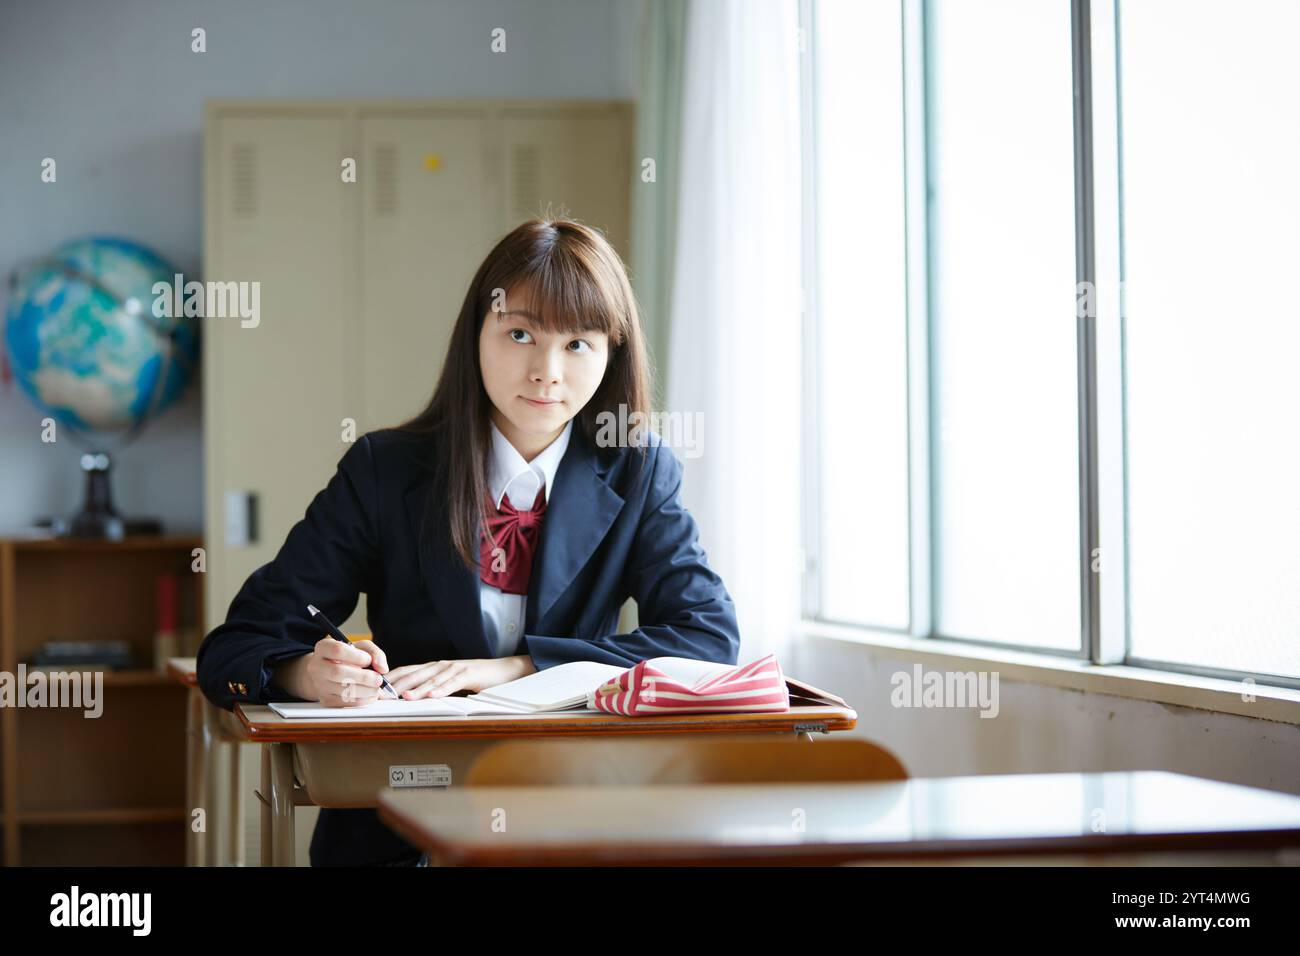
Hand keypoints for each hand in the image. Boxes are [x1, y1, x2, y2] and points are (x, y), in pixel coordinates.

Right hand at [277, 637, 390, 706]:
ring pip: (343, 690)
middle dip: (364, 677)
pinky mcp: (326, 699)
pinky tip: (370, 694)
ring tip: (376, 686)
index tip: (368, 660)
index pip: (338, 650)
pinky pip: (346, 702)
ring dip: (366, 690)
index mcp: (324, 648)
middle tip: (379, 679)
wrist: (329, 672)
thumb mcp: (360, 647)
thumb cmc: (348, 657)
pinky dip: (363, 700)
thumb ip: (374, 653)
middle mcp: (316, 666)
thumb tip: (382, 669)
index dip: (357, 657)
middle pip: (338, 672)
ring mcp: (319, 684)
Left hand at [387, 655, 536, 698]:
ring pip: (432, 679)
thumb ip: (432, 688)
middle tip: (382, 696)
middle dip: (397, 685)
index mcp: (434, 668)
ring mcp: (455, 668)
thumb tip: (408, 700)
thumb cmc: (474, 679)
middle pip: (415, 674)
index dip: (391, 680)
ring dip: (417, 688)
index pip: (407, 671)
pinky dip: (442, 690)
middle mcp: (441, 665)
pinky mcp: (470, 674)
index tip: (376, 690)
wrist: (503, 670)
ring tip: (403, 697)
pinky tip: (433, 696)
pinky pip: (454, 683)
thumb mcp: (449, 683)